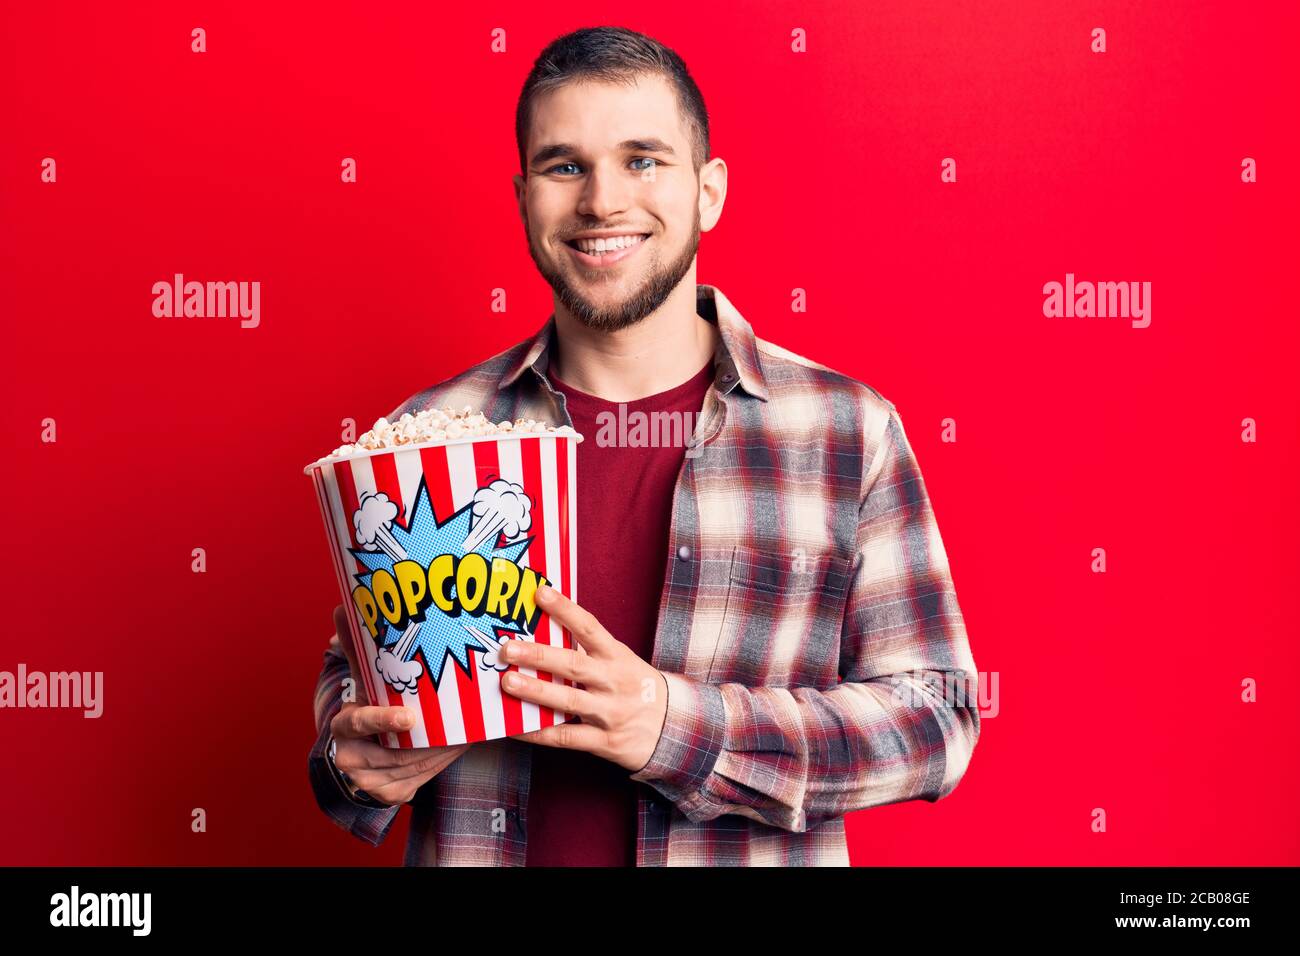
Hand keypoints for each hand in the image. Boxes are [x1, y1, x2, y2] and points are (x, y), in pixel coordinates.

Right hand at [328, 604, 469, 804]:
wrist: (369, 748)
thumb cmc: (373, 704)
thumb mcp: (366, 679)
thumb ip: (359, 647)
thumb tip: (343, 605)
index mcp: (344, 726)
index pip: (358, 723)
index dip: (382, 721)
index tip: (409, 717)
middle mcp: (350, 757)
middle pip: (395, 750)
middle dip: (428, 739)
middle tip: (457, 723)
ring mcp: (368, 781)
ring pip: (413, 766)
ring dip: (440, 749)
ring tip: (464, 729)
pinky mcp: (389, 794)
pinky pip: (421, 780)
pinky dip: (441, 763)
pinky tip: (456, 746)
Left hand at [497, 585, 668, 771]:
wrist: (676, 729)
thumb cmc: (637, 688)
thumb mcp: (623, 662)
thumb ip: (590, 651)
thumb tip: (545, 631)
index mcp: (618, 657)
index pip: (589, 627)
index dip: (565, 610)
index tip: (540, 593)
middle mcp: (614, 682)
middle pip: (574, 665)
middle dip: (539, 656)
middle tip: (509, 648)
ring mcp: (611, 713)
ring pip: (568, 701)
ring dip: (535, 691)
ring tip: (508, 683)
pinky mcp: (606, 741)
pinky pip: (567, 737)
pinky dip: (539, 732)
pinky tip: (516, 727)